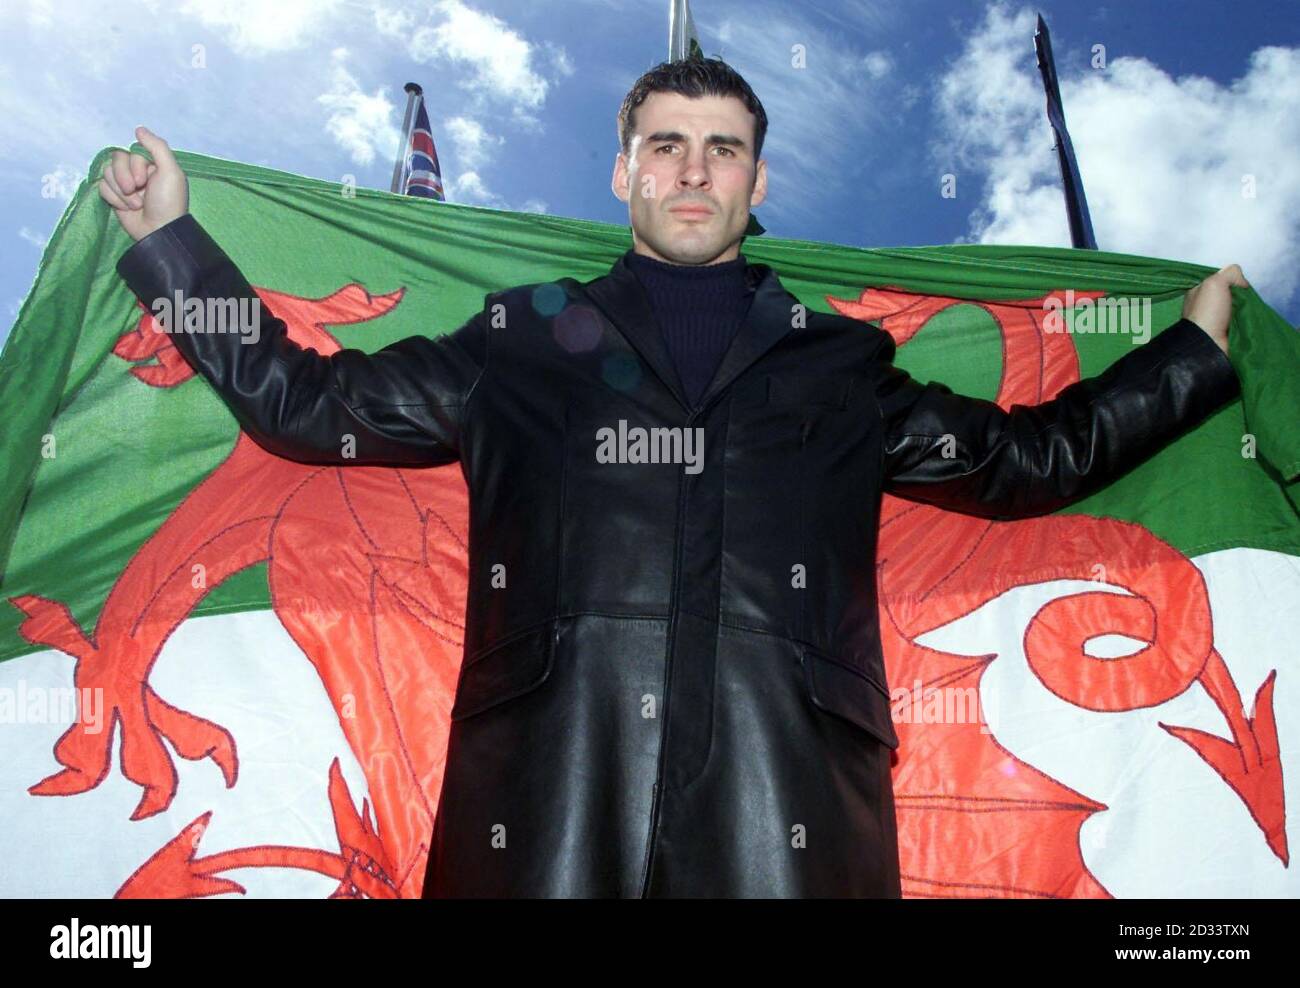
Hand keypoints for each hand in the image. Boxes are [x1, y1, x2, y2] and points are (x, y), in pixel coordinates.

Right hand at [97, 126, 188, 241]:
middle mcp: (138, 172)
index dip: (134, 165)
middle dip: (124, 177)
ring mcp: (125, 185)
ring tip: (136, 205)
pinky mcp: (114, 197)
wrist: (157, 232)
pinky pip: (102, 187)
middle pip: (116, 159)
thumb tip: (139, 128)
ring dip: (120, 191)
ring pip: (107, 173)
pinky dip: (113, 198)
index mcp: (153, 164)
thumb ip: (157, 147)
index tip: (145, 181)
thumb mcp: (171, 172)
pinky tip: (127, 209)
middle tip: (137, 192)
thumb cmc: (168, 202)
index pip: (131, 152)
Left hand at [1182, 264, 1249, 356]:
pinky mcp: (1228, 332)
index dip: (1232, 282)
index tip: (1237, 287)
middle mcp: (1206, 306)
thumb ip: (1230, 273)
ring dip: (1247, 309)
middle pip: (1233, 294)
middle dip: (1242, 296)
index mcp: (1198, 293)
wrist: (1207, 344)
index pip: (1221, 281)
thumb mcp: (1214, 282)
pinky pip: (1243, 321)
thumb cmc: (1207, 312)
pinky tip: (1249, 320)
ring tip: (1247, 312)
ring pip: (1240, 307)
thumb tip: (1243, 284)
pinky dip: (1248, 320)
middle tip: (1244, 301)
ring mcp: (1217, 320)